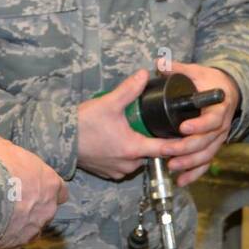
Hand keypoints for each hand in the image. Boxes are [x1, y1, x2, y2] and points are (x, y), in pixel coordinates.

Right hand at [0, 116, 67, 248]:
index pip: (60, 189)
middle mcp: (48, 208)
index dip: (48, 188)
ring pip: (33, 226)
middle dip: (33, 205)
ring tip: (0, 214)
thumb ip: (8, 150)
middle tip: (12, 198)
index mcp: (50, 183)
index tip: (35, 186)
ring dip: (21, 222)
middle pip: (47, 208)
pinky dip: (7, 234)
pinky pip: (16, 239)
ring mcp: (34, 228)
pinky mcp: (17, 243)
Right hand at [77, 69, 195, 180]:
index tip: (190, 138)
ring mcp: (117, 171)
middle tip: (149, 124)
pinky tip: (116, 141)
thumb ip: (129, 89)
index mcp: (133, 148)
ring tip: (131, 131)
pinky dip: (123, 154)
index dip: (180, 143)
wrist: (58, 140)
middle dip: (152, 140)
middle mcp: (128, 164)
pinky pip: (123, 164)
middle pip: (151, 153)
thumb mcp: (109, 103)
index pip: (165, 149)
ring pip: (137, 159)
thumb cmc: (83, 124)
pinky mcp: (107, 173)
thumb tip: (144, 75)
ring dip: (137, 147)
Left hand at [161, 60, 241, 187]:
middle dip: (187, 148)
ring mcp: (218, 138)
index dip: (199, 125)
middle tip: (167, 150)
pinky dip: (194, 174)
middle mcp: (221, 126)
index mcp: (218, 108)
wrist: (227, 91)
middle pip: (206, 142)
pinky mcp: (212, 147)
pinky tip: (181, 181)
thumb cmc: (209, 81)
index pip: (212, 119)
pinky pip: (205, 163)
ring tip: (172, 167)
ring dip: (189, 163)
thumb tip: (159, 63)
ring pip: (206, 155)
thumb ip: (177, 68)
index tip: (182, 128)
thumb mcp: (196, 71)